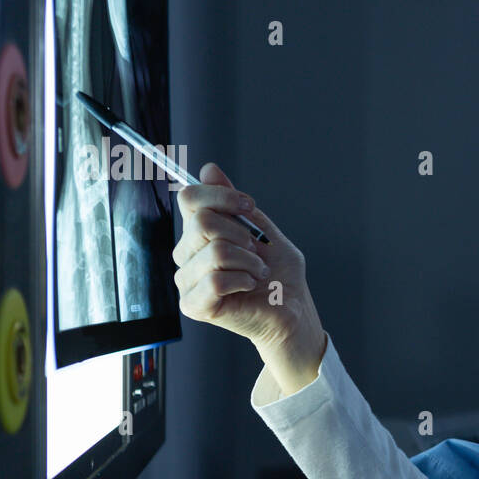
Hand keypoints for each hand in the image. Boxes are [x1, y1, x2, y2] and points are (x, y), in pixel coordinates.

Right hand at [172, 162, 325, 392]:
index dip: (222, 196)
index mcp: (198, 234)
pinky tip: (250, 286)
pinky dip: (243, 280)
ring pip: (214, 252)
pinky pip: (215, 280)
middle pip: (202, 223)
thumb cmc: (279, 274)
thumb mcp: (262, 230)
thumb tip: (208, 169)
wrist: (291, 309)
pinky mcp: (194, 305)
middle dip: (242, 234)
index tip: (249, 207)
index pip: (190, 198)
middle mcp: (187, 255)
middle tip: (257, 252)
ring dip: (249, 261)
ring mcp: (187, 281)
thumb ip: (234, 203)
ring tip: (258, 273)